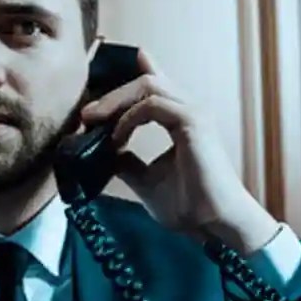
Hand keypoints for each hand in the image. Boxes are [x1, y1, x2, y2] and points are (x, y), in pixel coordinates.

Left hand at [79, 48, 280, 253]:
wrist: (214, 226)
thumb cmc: (190, 206)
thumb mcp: (146, 180)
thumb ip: (128, 161)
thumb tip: (105, 152)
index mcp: (182, 120)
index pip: (155, 84)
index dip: (129, 75)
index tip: (100, 80)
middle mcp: (189, 110)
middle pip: (146, 81)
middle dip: (112, 93)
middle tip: (86, 114)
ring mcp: (194, 113)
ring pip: (147, 86)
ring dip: (115, 101)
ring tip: (93, 120)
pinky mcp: (193, 122)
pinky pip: (152, 105)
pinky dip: (128, 118)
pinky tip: (116, 138)